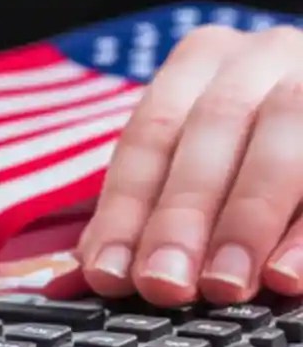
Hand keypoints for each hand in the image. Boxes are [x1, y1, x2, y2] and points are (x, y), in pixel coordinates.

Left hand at [78, 24, 302, 306]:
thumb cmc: (242, 150)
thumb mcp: (183, 171)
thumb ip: (131, 224)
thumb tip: (64, 287)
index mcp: (200, 65)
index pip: (150, 136)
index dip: (126, 209)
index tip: (109, 274)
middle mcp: (259, 60)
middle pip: (212, 132)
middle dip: (182, 216)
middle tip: (165, 285)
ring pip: (283, 140)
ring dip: (247, 221)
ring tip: (224, 285)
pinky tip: (287, 275)